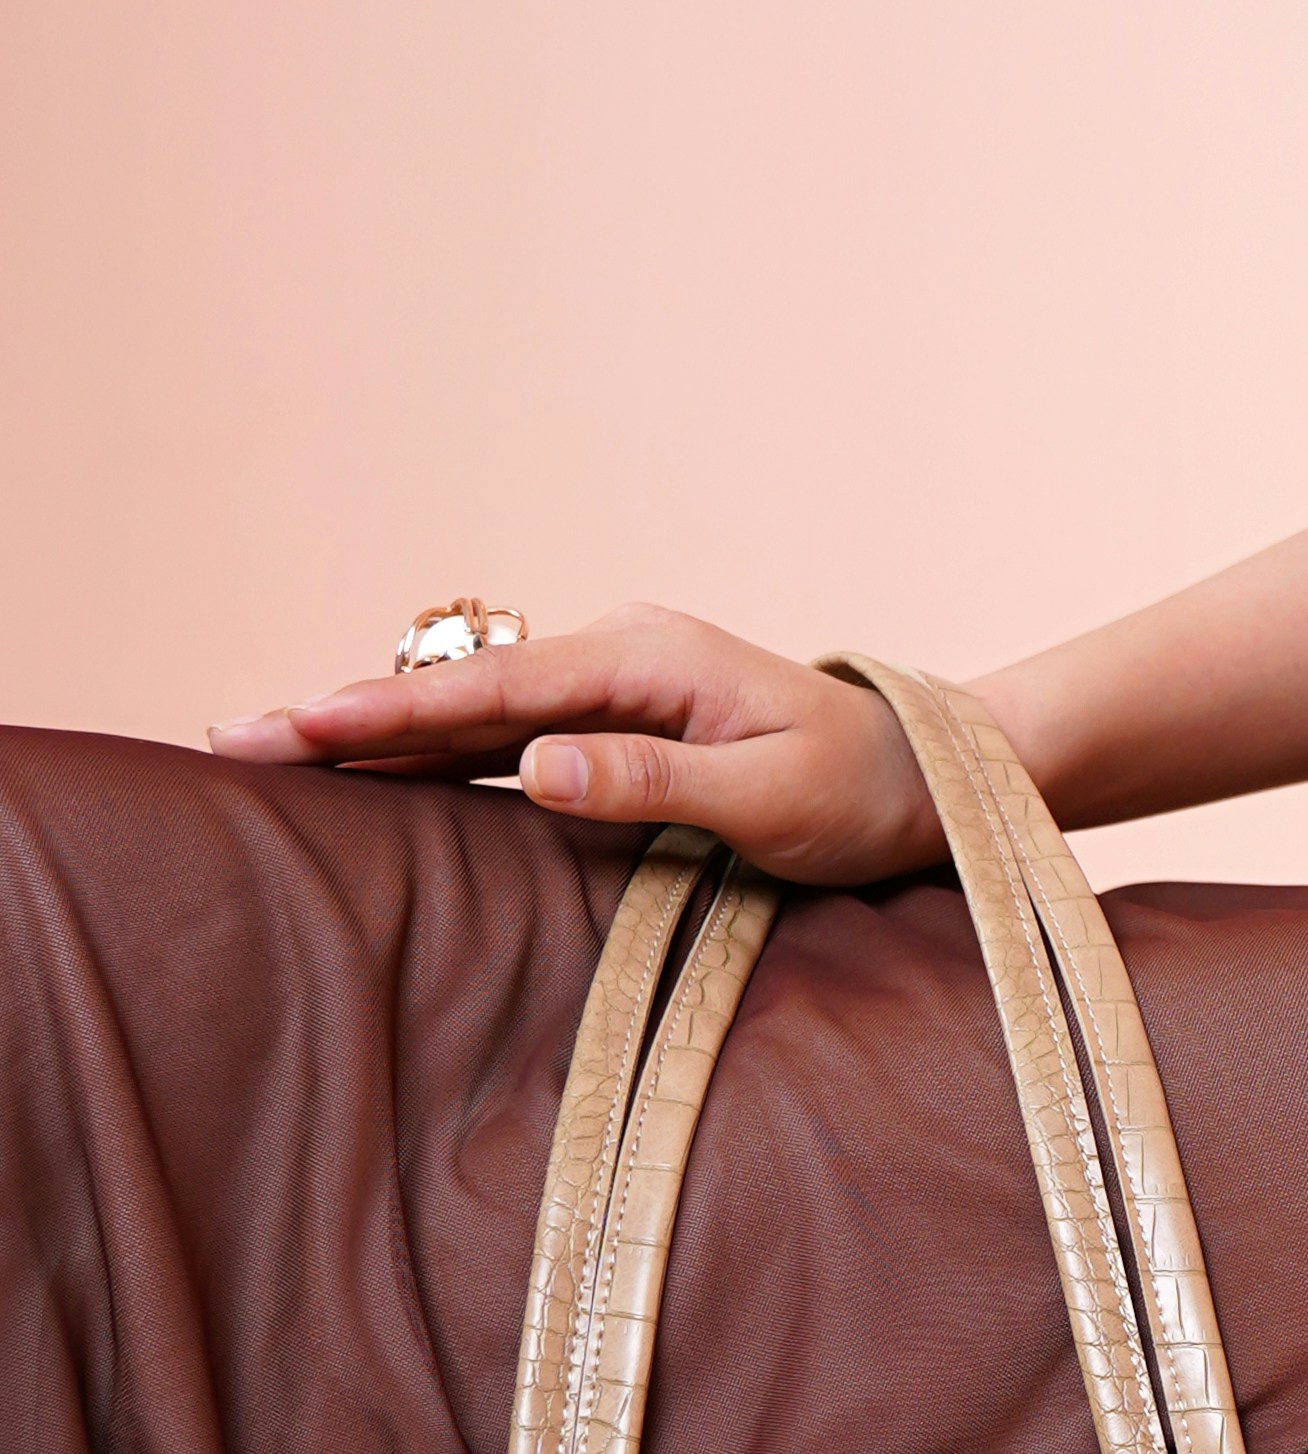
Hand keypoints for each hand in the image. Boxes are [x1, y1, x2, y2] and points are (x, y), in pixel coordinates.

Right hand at [207, 606, 946, 887]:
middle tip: (235, 737)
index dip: (389, 712)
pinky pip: (505, 735)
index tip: (301, 724)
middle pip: (461, 691)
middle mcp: (617, 656)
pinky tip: (369, 767)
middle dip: (349, 714)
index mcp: (647, 660)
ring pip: (473, 711)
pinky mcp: (615, 722)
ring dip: (378, 732)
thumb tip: (535, 768)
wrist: (926, 779)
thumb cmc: (859, 793)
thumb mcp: (770, 797)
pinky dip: (432, 749)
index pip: (493, 694)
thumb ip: (653, 780)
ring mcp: (612, 686)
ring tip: (272, 750)